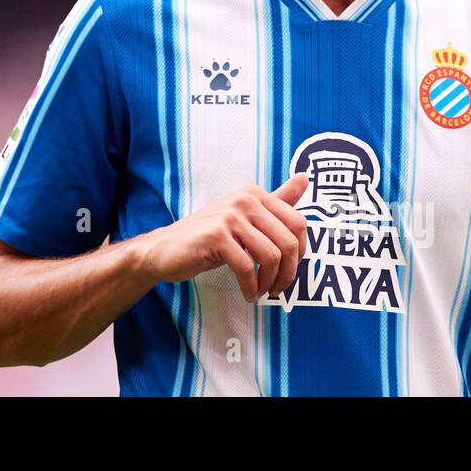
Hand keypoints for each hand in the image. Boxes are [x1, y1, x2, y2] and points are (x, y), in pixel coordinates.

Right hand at [138, 172, 308, 301]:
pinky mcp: (216, 236)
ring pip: (271, 256)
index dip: (300, 253)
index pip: (298, 223)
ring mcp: (229, 216)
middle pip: (288, 242)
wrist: (165, 249)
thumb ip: (276, 200)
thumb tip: (305, 177)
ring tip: (260, 292)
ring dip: (269, 283)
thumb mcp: (245, 217)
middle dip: (288, 273)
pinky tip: (247, 293)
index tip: (289, 269)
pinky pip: (247, 268)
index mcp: (255, 194)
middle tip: (277, 288)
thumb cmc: (209, 237)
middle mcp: (244, 199)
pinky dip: (250, 287)